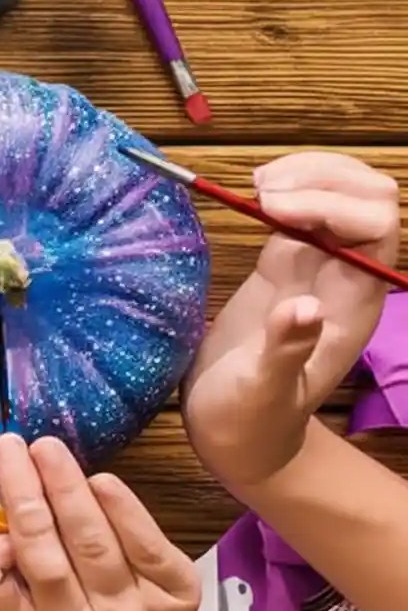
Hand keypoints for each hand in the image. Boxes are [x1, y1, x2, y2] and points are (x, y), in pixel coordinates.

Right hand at [0, 435, 206, 610]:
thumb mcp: (34, 599)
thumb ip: (10, 553)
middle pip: (42, 554)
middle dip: (23, 494)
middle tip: (9, 444)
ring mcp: (129, 605)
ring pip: (91, 542)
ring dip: (66, 489)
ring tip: (47, 449)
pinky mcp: (175, 588)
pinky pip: (144, 542)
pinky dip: (120, 507)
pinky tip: (101, 480)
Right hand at [182, 152, 400, 485]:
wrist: (235, 435)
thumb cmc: (249, 423)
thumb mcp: (261, 393)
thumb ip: (284, 351)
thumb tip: (303, 307)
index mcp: (353, 305)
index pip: (374, 227)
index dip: (333, 204)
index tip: (273, 207)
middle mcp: (344, 278)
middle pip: (369, 198)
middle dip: (324, 178)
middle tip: (263, 189)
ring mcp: (315, 268)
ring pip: (339, 195)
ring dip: (307, 175)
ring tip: (256, 185)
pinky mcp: (283, 265)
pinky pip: (301, 210)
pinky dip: (282, 189)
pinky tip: (249, 194)